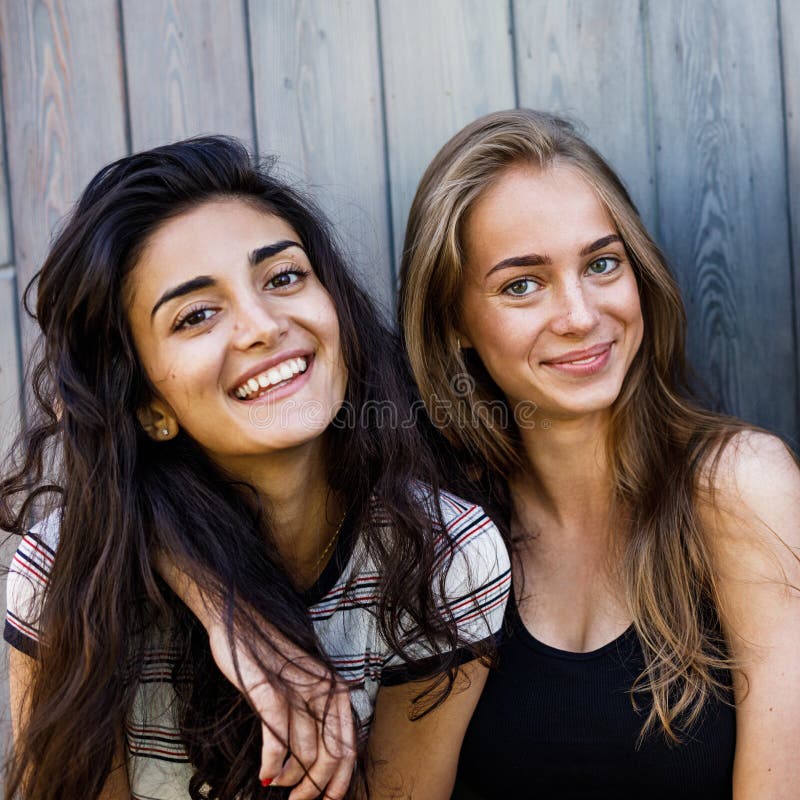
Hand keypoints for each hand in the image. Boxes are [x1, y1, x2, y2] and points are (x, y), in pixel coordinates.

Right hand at [207, 624, 356, 799]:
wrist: (241, 621)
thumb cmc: (268, 657)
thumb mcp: (299, 686)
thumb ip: (310, 716)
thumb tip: (314, 764)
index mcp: (335, 689)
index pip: (349, 747)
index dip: (340, 781)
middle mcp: (323, 690)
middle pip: (331, 756)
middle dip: (316, 788)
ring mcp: (297, 691)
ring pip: (305, 754)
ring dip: (291, 780)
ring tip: (278, 785)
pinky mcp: (269, 692)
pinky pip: (277, 742)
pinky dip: (272, 766)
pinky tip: (266, 775)